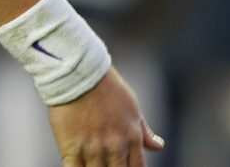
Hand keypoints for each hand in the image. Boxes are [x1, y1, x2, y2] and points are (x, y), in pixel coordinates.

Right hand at [47, 68, 163, 166]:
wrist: (78, 71)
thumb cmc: (106, 86)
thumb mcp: (131, 106)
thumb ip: (144, 131)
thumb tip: (159, 146)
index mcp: (131, 137)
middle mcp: (114, 146)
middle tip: (107, 166)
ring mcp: (92, 148)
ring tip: (93, 165)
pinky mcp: (71, 146)